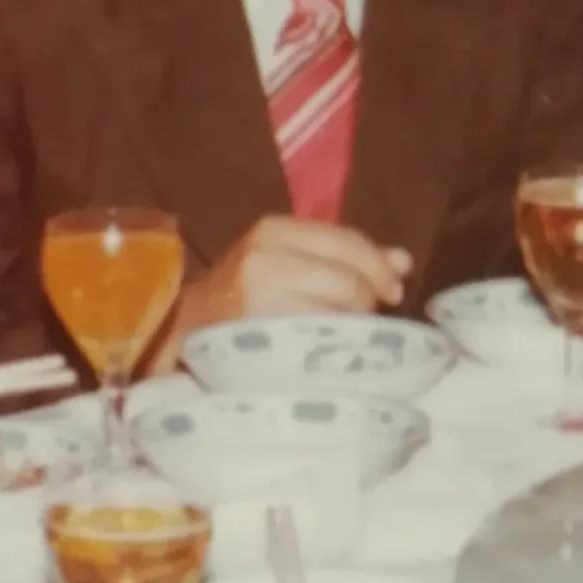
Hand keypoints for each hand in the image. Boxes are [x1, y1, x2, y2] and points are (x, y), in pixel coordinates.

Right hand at [148, 217, 411, 368]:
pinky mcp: (260, 332)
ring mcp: (260, 296)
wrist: (179, 330)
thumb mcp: (284, 261)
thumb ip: (341, 257)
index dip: (379, 268)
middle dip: (365, 302)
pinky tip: (325, 351)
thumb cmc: (239, 297)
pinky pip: (321, 339)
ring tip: (337, 334)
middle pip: (350, 280)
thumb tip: (402, 261)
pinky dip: (333, 346)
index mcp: (273, 230)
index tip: (392, 293)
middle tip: (359, 321)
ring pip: (340, 311)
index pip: (348, 242)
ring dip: (351, 326)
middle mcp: (265, 257)